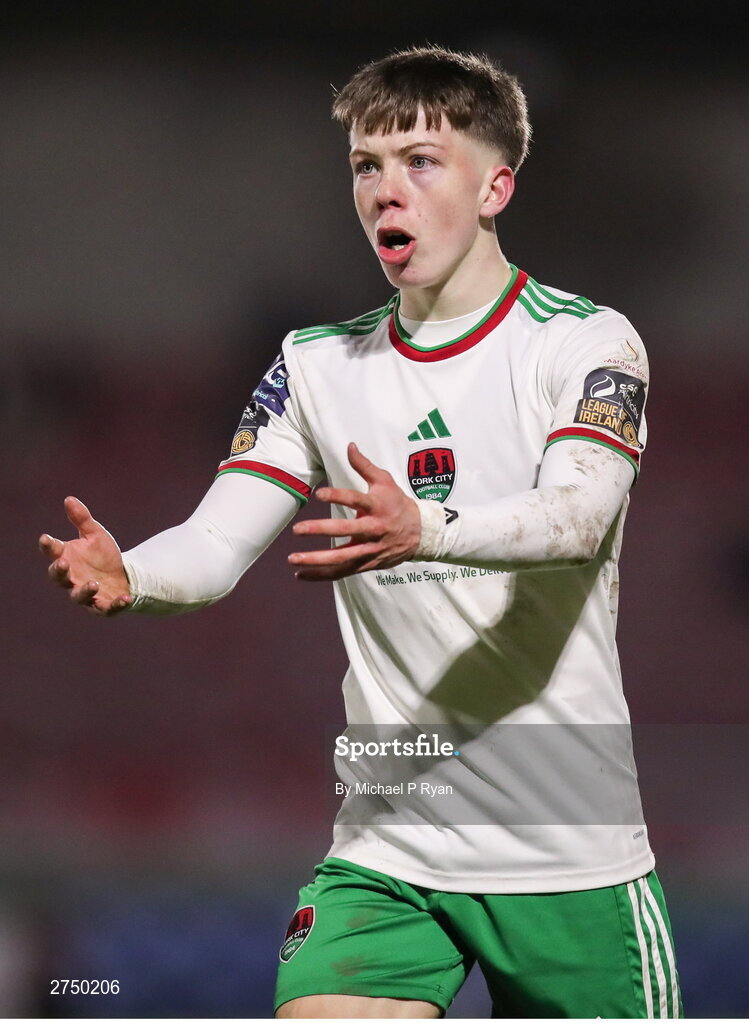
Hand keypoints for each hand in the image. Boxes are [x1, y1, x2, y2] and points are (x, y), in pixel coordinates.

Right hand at [39, 496, 131, 615]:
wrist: (125, 576)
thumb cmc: (103, 555)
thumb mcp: (95, 534)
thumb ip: (82, 519)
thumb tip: (69, 499)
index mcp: (67, 558)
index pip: (52, 552)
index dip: (48, 546)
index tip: (46, 538)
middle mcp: (72, 578)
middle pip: (58, 577)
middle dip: (58, 571)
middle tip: (62, 562)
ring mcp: (86, 594)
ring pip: (78, 596)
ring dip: (84, 591)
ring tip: (93, 583)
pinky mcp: (103, 606)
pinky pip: (107, 608)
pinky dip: (115, 604)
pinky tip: (125, 598)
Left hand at [289, 442, 420, 581]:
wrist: (421, 534)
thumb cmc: (398, 503)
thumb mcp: (385, 481)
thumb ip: (364, 466)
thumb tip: (349, 446)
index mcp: (377, 506)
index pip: (356, 500)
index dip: (338, 496)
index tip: (318, 494)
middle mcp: (374, 529)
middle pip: (346, 531)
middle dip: (321, 530)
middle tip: (298, 529)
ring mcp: (370, 549)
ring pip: (342, 558)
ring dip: (316, 560)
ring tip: (293, 559)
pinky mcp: (367, 563)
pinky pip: (342, 572)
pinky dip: (322, 575)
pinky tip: (301, 574)